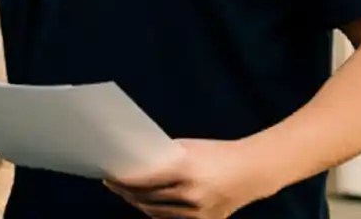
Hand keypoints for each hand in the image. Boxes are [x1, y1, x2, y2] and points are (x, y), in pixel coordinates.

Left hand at [103, 139, 274, 218]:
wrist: (253, 171)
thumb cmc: (217, 153)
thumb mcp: (189, 148)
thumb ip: (164, 157)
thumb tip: (136, 161)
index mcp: (185, 170)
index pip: (144, 180)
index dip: (122, 181)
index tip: (108, 176)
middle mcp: (190, 195)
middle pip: (146, 198)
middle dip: (125, 192)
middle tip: (112, 183)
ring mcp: (197, 213)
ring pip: (156, 212)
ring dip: (137, 203)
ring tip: (126, 193)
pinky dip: (156, 212)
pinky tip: (145, 203)